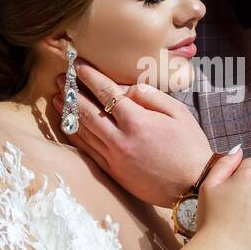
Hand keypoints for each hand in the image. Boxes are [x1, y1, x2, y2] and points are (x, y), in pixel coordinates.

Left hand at [51, 60, 212, 205]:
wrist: (193, 185)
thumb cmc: (190, 146)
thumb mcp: (178, 113)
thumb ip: (150, 96)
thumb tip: (125, 90)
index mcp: (138, 121)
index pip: (107, 93)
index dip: (90, 76)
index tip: (77, 64)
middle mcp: (121, 139)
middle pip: (88, 111)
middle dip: (72, 92)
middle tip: (60, 78)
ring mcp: (114, 158)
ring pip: (83, 131)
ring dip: (68, 112)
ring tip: (57, 98)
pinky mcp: (112, 172)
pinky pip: (87, 150)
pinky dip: (75, 136)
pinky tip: (68, 125)